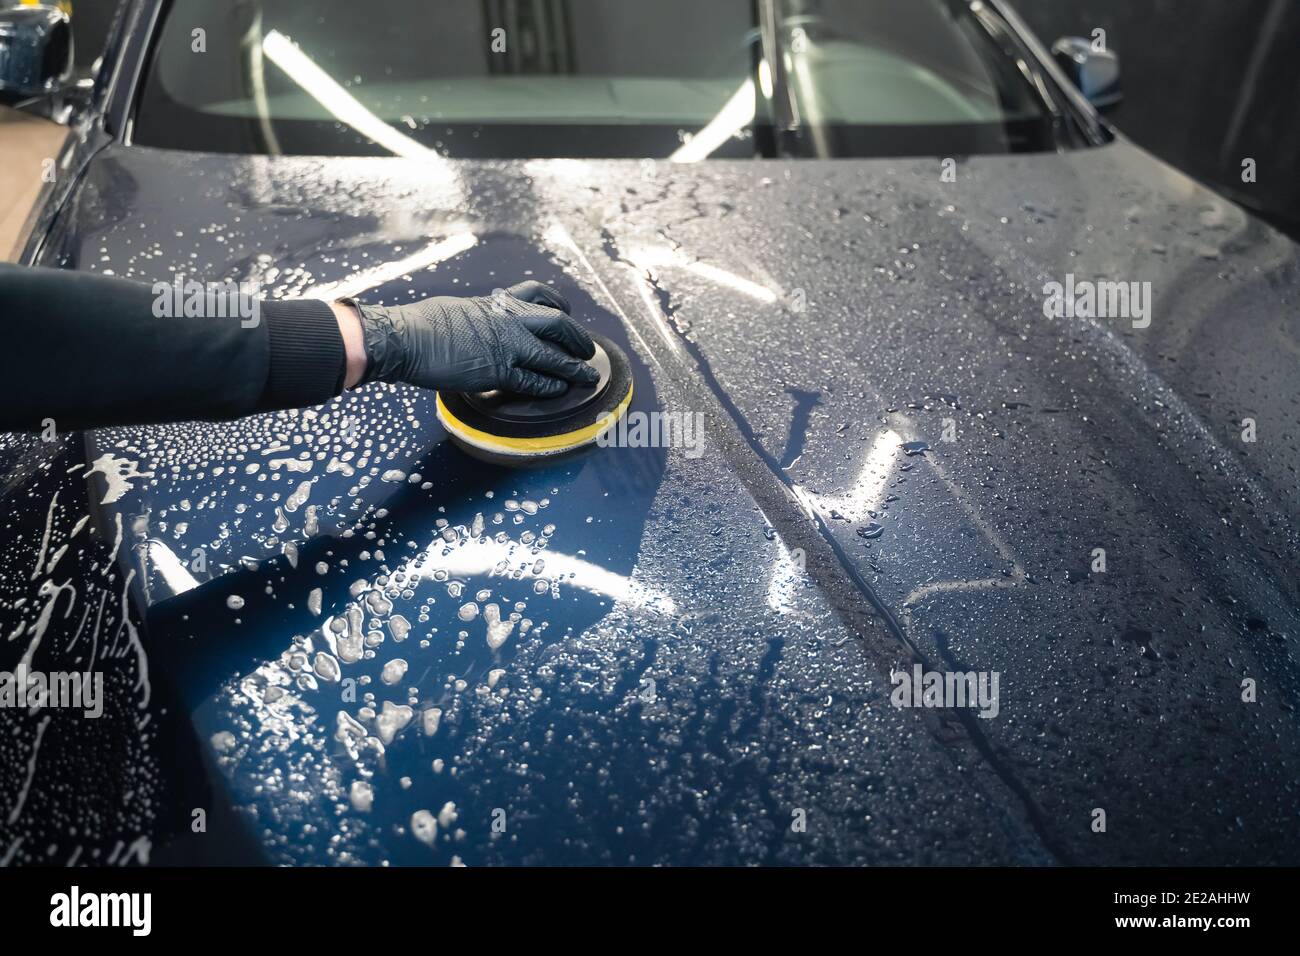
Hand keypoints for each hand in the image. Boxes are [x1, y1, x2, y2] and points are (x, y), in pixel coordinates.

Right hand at [339, 281, 598, 396]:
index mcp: (496, 303)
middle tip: (588, 350)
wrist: (406, 338)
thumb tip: (477, 321)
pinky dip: (548, 386)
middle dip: (577, 338)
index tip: (568, 311)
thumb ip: (477, 315)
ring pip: (551, 356)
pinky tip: (559, 390)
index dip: (559, 304)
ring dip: (573, 368)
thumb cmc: (421, 324)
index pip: (538, 295)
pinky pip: (531, 380)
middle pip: (557, 323)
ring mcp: (504, 346)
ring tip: (588, 377)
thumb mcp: (456, 308)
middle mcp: (507, 320)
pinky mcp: (496, 371)